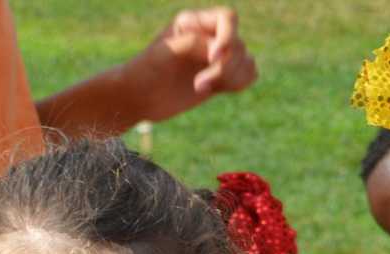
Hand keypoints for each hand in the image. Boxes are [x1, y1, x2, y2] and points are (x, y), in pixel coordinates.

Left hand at [127, 8, 258, 123]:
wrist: (140, 98)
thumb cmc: (145, 72)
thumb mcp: (164, 54)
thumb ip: (193, 44)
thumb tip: (221, 51)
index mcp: (192, 23)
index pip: (227, 18)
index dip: (228, 37)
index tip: (213, 58)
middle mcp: (208, 36)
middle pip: (238, 45)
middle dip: (224, 68)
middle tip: (199, 85)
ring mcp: (217, 57)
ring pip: (247, 61)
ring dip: (230, 78)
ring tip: (202, 88)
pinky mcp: (223, 76)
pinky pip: (249, 75)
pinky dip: (239, 84)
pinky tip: (215, 91)